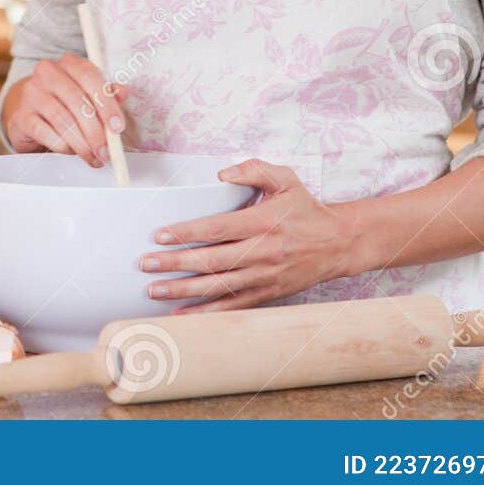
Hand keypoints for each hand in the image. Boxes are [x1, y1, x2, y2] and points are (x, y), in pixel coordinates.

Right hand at [2, 55, 127, 168]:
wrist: (30, 113)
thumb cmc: (66, 103)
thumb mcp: (89, 95)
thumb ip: (107, 93)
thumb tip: (122, 92)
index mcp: (69, 63)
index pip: (90, 78)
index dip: (107, 104)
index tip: (117, 127)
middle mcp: (47, 72)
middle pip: (77, 102)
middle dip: (95, 131)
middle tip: (106, 151)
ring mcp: (31, 93)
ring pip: (62, 120)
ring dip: (82, 143)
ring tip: (93, 157)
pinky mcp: (21, 116)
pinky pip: (46, 133)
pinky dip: (63, 146)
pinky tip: (71, 151)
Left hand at [136, 158, 364, 312]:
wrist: (338, 243)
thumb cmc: (306, 209)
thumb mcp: (286, 179)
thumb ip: (255, 170)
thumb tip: (222, 175)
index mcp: (262, 222)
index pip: (216, 229)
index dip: (186, 233)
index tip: (158, 236)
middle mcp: (262, 252)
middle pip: (211, 261)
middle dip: (175, 264)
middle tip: (145, 265)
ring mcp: (265, 276)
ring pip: (218, 287)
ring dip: (184, 290)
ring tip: (154, 290)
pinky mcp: (268, 293)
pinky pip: (233, 306)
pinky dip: (207, 313)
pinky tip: (182, 315)